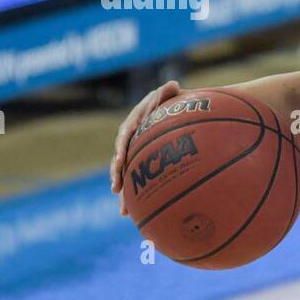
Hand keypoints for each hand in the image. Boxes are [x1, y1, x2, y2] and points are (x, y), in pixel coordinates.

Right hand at [110, 79, 180, 214]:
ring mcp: (137, 153)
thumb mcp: (173, 96)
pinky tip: (136, 214)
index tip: (120, 160)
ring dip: (125, 193)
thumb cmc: (178, 103)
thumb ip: (169, 93)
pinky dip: (136, 197)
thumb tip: (172, 84)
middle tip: (117, 189)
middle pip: (122, 159)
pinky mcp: (144, 164)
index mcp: (135, 123)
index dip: (122, 148)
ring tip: (125, 211)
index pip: (125, 136)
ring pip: (128, 175)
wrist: (182, 113)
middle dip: (118, 175)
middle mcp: (132, 140)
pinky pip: (138, 181)